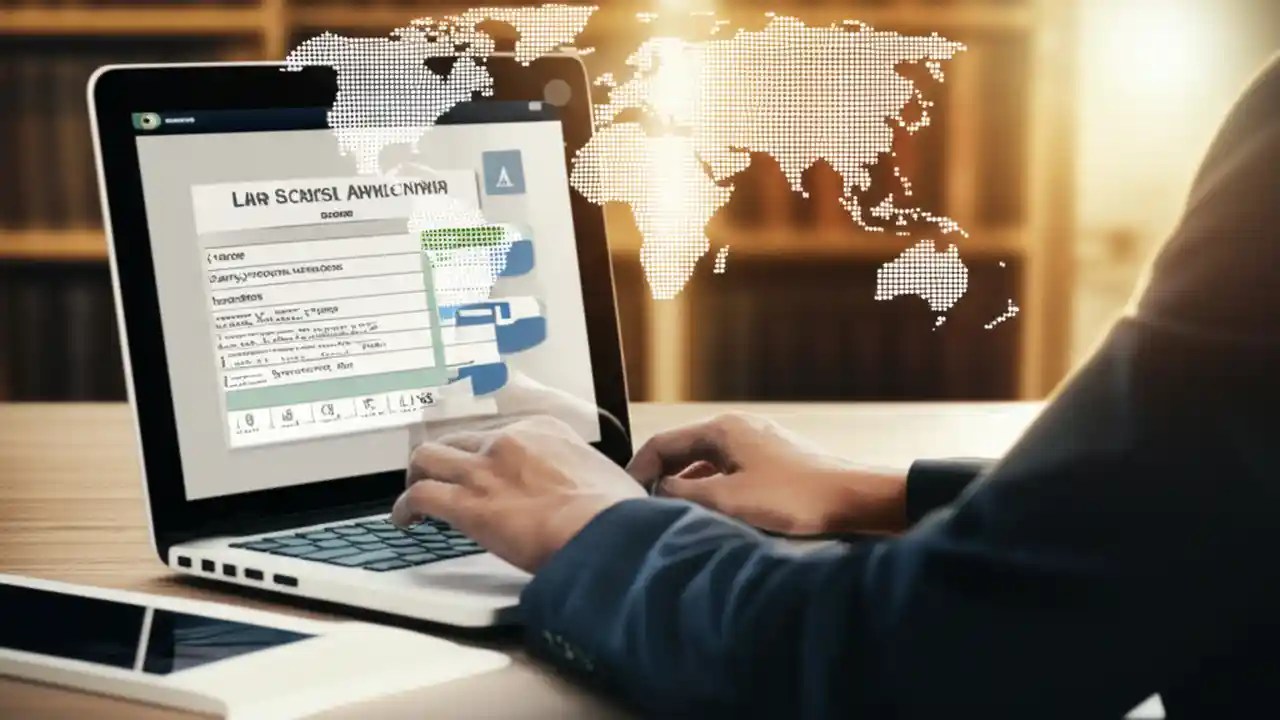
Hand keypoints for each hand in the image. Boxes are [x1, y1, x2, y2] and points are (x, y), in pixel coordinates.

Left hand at [392, 416, 644, 572]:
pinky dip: (406, 507)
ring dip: (419, 473)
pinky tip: (406, 520)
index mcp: (545, 430)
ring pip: (428, 457)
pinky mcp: (468, 503)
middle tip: (445, 477)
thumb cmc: (615, 514)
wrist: (606, 533)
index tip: (488, 467)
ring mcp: (485, 469)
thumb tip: (589, 496)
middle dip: (449, 459)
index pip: (503, 434)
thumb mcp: (606, 478)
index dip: (489, 453)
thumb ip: (582, 478)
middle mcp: (510, 441)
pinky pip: (420, 495)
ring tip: (416, 492)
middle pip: (460, 440)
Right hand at [627, 413, 907, 535]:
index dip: (638, 469)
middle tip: (643, 508)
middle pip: (684, 451)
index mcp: (723, 430)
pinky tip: (713, 516)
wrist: (856, 501)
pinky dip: (712, 491)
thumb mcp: (728, 501)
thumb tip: (656, 492)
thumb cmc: (795, 499)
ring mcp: (759, 445)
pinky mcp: (776, 464)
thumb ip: (683, 495)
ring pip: (707, 464)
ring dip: (687, 488)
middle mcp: (739, 430)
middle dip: (660, 478)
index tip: (624, 496)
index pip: (662, 443)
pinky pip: (730, 473)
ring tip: (673, 517)